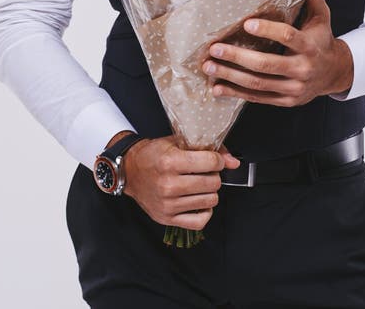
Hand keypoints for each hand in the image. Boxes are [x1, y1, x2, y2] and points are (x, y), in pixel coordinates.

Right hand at [122, 135, 239, 230]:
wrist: (131, 171)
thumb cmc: (154, 154)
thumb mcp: (177, 142)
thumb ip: (207, 149)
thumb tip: (233, 161)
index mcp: (170, 162)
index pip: (210, 162)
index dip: (218, 160)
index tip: (215, 160)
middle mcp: (168, 185)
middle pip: (212, 183)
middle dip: (214, 175)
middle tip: (206, 172)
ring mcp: (168, 204)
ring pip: (209, 201)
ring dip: (210, 192)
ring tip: (202, 185)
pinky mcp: (167, 218)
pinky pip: (199, 221)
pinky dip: (205, 211)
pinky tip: (200, 201)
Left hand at [202, 0, 353, 106]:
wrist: (335, 73)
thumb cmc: (321, 40)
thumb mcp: (321, 17)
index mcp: (309, 46)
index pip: (288, 37)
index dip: (268, 31)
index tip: (246, 24)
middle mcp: (302, 69)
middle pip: (266, 64)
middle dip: (237, 57)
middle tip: (215, 48)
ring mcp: (293, 88)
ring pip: (258, 84)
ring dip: (230, 75)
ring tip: (209, 66)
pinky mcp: (285, 100)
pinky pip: (258, 98)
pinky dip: (236, 93)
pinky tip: (217, 87)